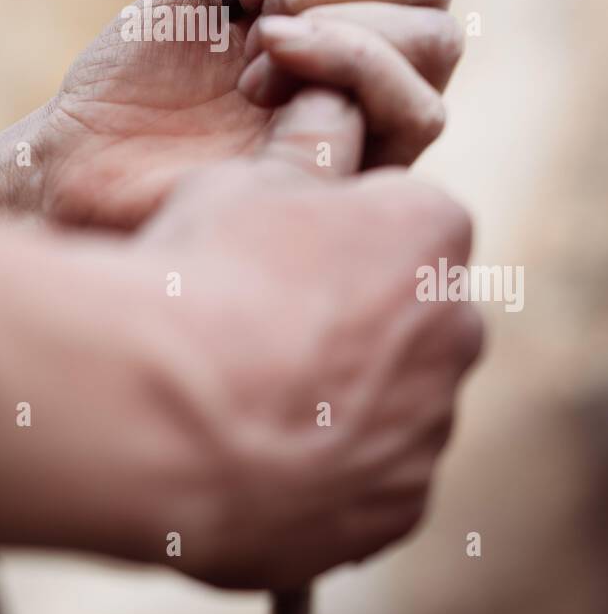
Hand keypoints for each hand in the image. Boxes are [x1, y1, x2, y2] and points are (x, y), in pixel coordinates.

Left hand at [0, 0, 460, 227]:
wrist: (93, 149)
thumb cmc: (149, 68)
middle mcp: (375, 53)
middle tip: (255, 2)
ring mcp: (376, 113)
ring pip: (436, 38)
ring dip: (343, 18)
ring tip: (261, 39)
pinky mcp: (368, 169)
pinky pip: (420, 110)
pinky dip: (350, 66)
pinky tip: (271, 69)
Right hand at [138, 155, 481, 587]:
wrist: (159, 413)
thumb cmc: (205, 276)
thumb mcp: (244, 181)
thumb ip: (304, 149)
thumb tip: (330, 103)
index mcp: (431, 231)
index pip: (404, 220)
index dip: (336, 231)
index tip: (278, 248)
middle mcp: (454, 329)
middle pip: (409, 315)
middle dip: (354, 317)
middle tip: (260, 324)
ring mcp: (427, 428)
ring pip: (393, 403)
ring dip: (341, 397)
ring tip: (243, 395)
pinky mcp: (395, 510)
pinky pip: (368, 481)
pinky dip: (326, 471)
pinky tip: (253, 455)